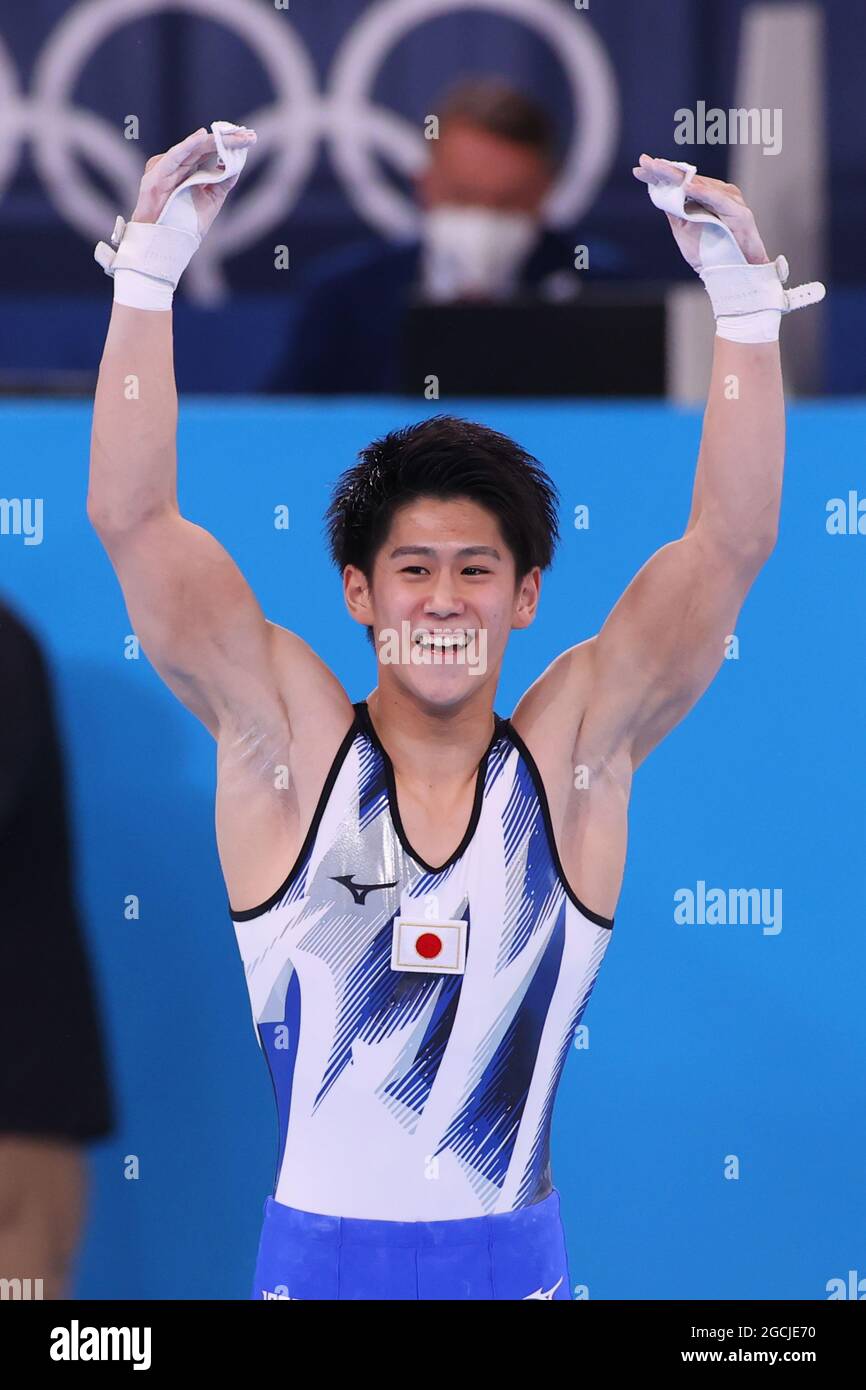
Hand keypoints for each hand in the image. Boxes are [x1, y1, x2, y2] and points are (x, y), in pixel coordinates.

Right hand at [131, 125, 256, 233]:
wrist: (165, 243)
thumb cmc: (184, 224)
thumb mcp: (211, 200)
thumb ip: (222, 182)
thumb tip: (237, 163)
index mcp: (188, 169)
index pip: (210, 151)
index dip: (229, 143)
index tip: (250, 137)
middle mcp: (177, 165)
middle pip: (204, 146)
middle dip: (227, 139)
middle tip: (250, 135)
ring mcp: (166, 168)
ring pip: (193, 148)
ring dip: (214, 140)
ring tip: (235, 135)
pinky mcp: (156, 173)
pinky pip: (175, 156)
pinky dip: (188, 145)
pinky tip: (203, 136)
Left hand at [632, 153, 768, 268]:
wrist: (733, 275)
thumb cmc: (713, 254)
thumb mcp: (685, 231)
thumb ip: (675, 211)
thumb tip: (658, 192)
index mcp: (706, 198)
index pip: (680, 182)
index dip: (660, 175)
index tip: (638, 169)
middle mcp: (718, 194)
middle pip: (688, 179)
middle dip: (664, 170)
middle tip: (644, 161)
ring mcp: (730, 201)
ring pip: (701, 185)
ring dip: (679, 176)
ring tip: (659, 168)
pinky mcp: (739, 213)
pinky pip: (718, 200)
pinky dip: (703, 193)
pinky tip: (687, 187)